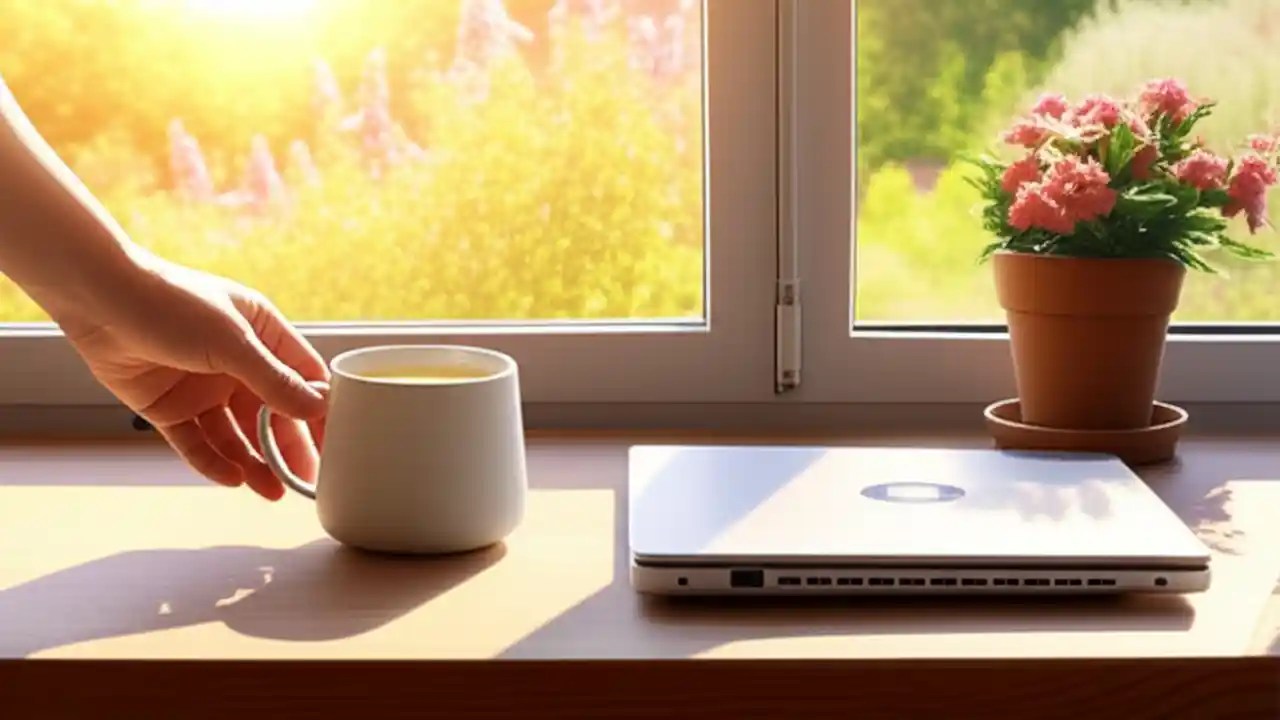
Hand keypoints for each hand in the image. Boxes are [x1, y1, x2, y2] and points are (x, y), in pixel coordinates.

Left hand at [54, 259, 328, 499]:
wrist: (100, 299)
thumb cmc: (172, 302)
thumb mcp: (234, 342)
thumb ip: (275, 380)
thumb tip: (316, 407)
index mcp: (262, 334)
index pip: (303, 377)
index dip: (319, 410)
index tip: (337, 441)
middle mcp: (236, 362)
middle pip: (272, 414)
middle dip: (289, 447)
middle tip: (307, 479)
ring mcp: (203, 387)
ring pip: (237, 434)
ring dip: (255, 461)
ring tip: (273, 490)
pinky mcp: (170, 407)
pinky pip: (198, 442)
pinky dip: (214, 461)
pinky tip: (233, 478)